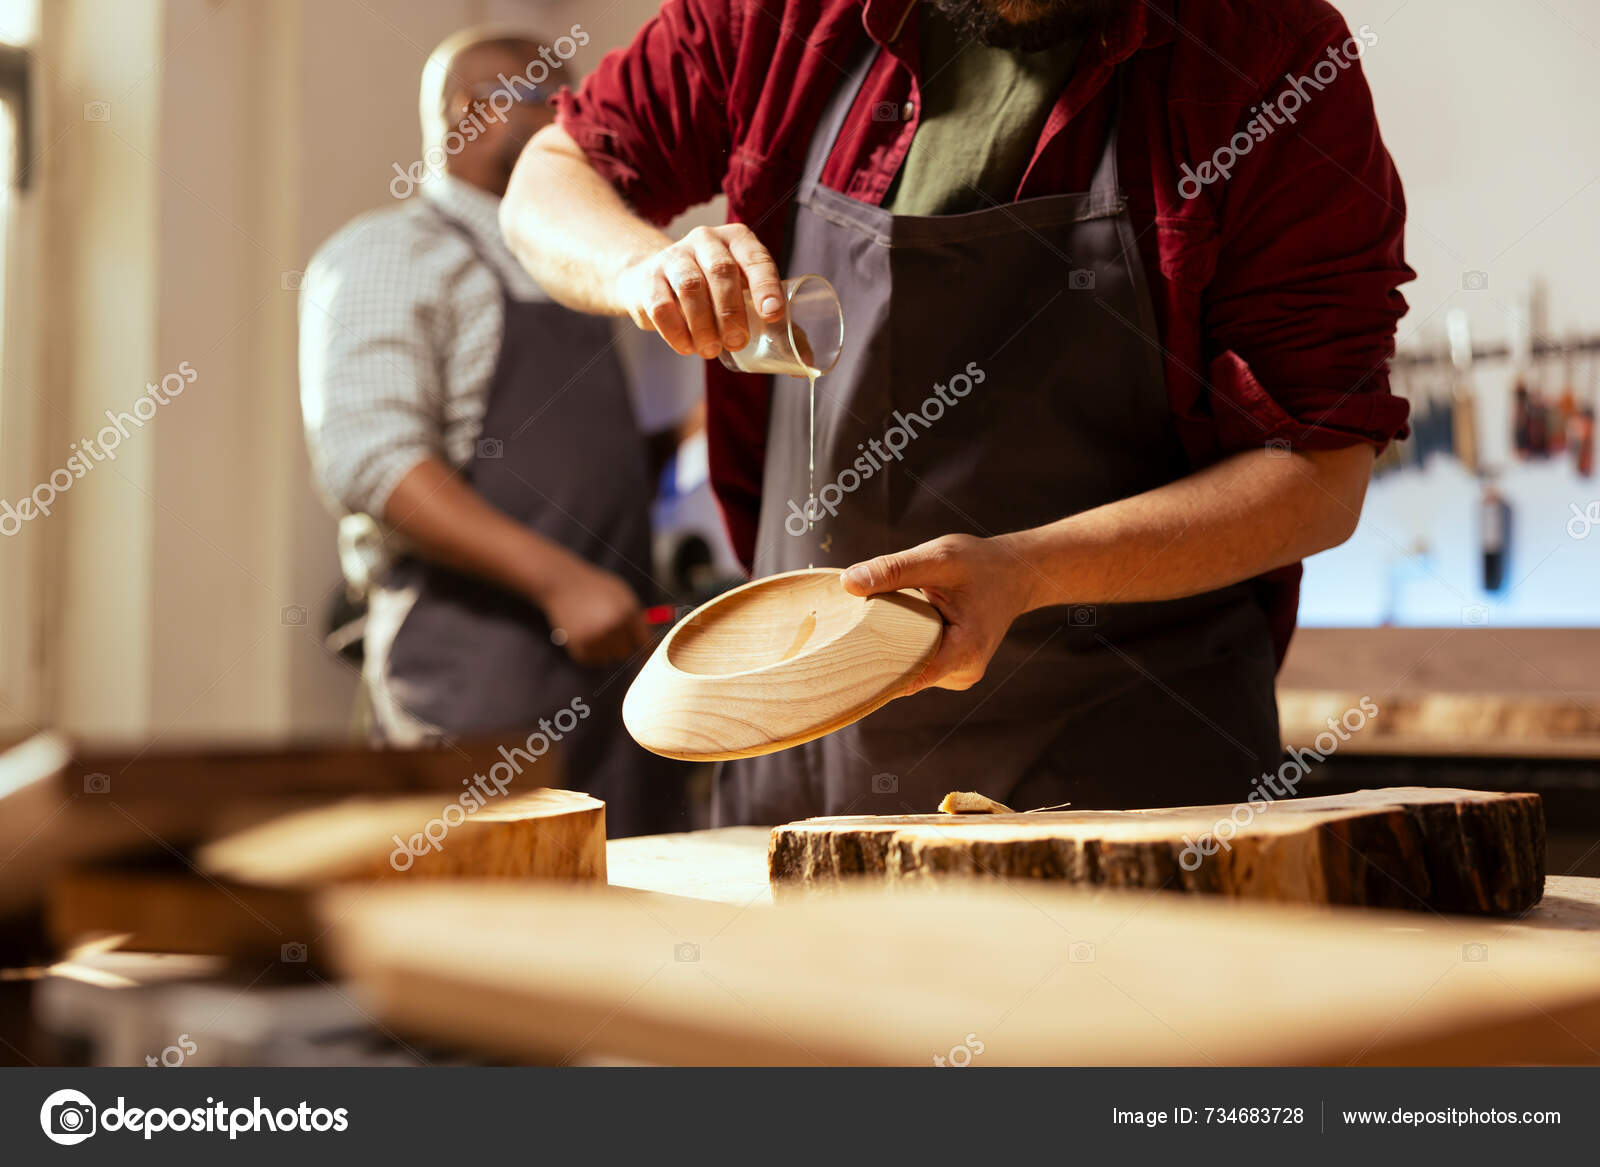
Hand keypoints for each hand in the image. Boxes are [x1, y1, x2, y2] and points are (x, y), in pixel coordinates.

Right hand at [537, 562, 649, 666]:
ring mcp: (594, 637)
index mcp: (627, 612)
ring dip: (605, 649)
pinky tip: (583, 632)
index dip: (646, 649)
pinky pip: (591, 659)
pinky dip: (589, 650)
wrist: (563, 583)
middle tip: (613, 633)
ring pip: (608, 658)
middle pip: (627, 653)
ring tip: (595, 628)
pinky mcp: (578, 645)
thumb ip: (637, 617)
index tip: (644, 653)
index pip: (644, 643)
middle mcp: (612, 626)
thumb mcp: (621, 595)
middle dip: (623, 645)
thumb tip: (649, 643)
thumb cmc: (596, 588)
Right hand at [615, 224, 784, 359]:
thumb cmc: (712, 291)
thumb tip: (806, 361)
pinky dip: (677, 332)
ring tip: (710, 351)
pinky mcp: (648, 277)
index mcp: (737, 241)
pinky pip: (661, 305)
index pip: (755, 258)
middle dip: (732, 312)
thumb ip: (773, 323)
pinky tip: (687, 347)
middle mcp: (706, 240)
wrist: (652, 279)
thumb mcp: (744, 296)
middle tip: (738, 343)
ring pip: (690, 287)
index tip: (773, 314)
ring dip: (703, 325)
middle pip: (721, 271)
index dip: (765, 285)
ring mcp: (674, 255)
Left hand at [841, 534, 1036, 694]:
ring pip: (906, 670)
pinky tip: (893, 627)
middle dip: (876, 654)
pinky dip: (901, 646)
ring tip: (875, 623)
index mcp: (965, 652)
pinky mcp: (949, 668)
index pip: (907, 677)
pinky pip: (915, 663)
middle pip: (903, 675)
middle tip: (845, 632)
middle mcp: (962, 673)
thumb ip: (895, 570)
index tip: (840, 659)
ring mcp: (956, 675)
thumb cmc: (981, 564)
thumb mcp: (939, 557)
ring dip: (889, 648)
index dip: (872, 669)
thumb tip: (849, 583)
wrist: (1016, 573)